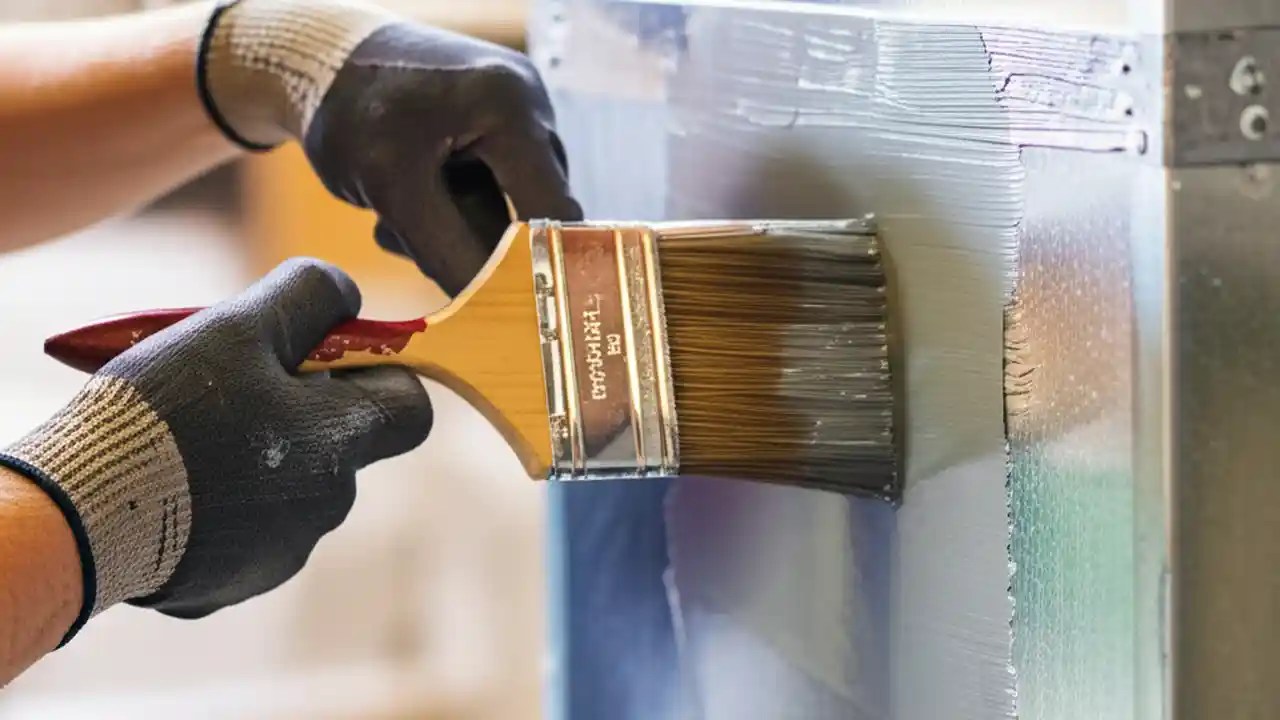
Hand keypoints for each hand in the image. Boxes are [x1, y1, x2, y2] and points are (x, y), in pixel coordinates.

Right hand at [0, 259, 431, 638]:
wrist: (88, 513)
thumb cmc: (171, 410)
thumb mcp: (240, 326)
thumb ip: (308, 298)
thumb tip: (348, 298)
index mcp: (341, 440)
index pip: (412, 409)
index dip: (381, 375)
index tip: (328, 357)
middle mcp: (328, 503)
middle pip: (339, 443)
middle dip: (301, 412)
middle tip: (234, 387)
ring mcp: (283, 550)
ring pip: (288, 486)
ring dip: (256, 459)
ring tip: (187, 436)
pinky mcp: (234, 582)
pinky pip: (241, 531)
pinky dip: (216, 507)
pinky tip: (166, 486)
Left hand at [199, 0, 583, 294]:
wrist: (321, 59)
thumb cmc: (349, 113)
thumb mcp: (391, 190)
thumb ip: (447, 251)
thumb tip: (493, 306)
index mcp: (512, 108)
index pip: (554, 211)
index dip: (541, 264)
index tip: (516, 304)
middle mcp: (530, 105)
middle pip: (535, 211)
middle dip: (479, 239)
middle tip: (413, 234)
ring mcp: (519, 112)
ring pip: (510, 205)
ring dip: (459, 225)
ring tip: (400, 209)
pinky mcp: (501, 123)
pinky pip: (495, 186)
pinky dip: (454, 204)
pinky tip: (414, 192)